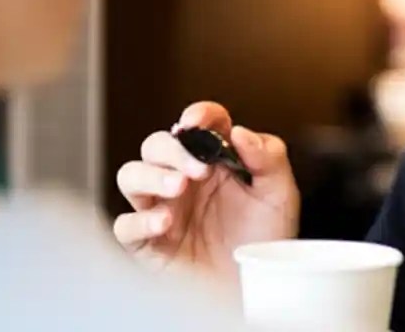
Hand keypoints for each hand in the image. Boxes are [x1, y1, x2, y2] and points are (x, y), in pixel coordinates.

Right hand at [113, 102, 300, 280]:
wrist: (253, 288)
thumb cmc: (263, 241)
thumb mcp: (280, 195)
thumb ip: (269, 158)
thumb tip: (241, 132)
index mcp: (215, 160)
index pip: (200, 124)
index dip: (198, 115)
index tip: (199, 121)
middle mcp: (184, 179)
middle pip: (157, 144)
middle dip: (173, 149)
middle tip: (198, 169)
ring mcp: (162, 207)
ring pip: (130, 174)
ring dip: (151, 174)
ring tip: (179, 186)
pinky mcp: (148, 241)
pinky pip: (125, 224)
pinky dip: (140, 220)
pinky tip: (165, 222)